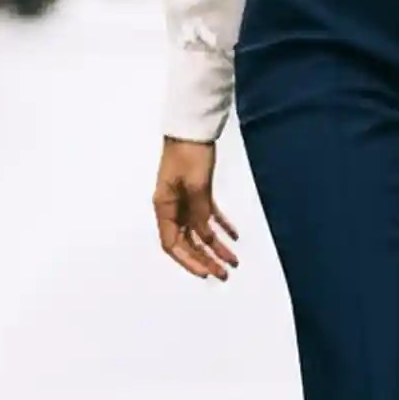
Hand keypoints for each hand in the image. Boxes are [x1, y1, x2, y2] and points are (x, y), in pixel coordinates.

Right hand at [152, 138, 239, 279]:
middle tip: (224, 273)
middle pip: (187, 241)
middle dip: (205, 259)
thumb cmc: (188, 152)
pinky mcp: (198, 191)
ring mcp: (185, 199)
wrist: (192, 126)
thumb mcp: (196, 185)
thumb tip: (205, 235)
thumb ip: (200, 212)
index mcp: (164, 207)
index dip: (189, 261)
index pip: (173, 244)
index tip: (206, 272)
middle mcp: (172, 207)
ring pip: (200, 230)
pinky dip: (221, 226)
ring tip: (233, 261)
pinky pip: (208, 215)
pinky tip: (234, 236)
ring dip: (216, 246)